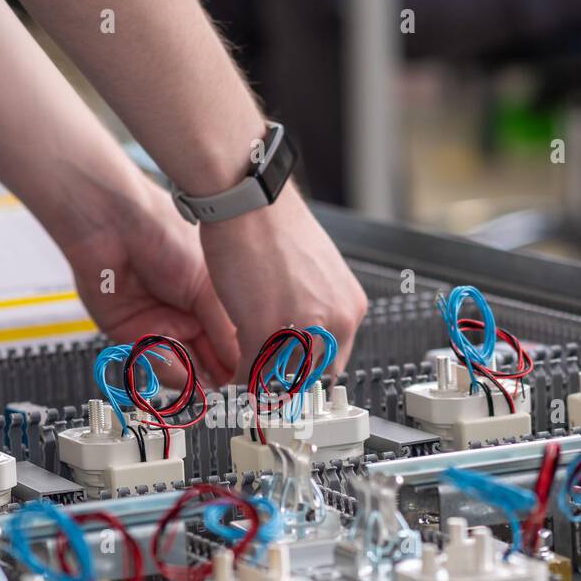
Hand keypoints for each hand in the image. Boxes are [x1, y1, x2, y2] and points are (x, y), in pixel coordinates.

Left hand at [57, 172, 239, 386]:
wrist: (116, 224)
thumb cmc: (165, 235)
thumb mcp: (208, 289)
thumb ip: (224, 331)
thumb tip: (240, 363)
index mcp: (209, 300)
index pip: (229, 343)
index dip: (239, 363)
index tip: (250, 382)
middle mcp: (183, 314)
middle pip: (204, 360)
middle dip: (215, 378)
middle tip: (228, 396)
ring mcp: (156, 325)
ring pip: (178, 365)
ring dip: (192, 378)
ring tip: (205, 387)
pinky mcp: (128, 333)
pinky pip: (150, 360)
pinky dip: (165, 366)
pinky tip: (179, 367)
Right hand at [199, 190, 367, 379]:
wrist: (250, 199)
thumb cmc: (273, 225)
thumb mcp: (314, 273)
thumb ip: (315, 308)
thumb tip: (302, 334)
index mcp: (350, 306)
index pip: (335, 360)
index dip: (307, 370)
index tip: (289, 375)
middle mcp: (336, 320)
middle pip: (312, 376)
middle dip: (286, 381)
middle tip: (264, 380)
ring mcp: (304, 328)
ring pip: (283, 378)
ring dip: (262, 381)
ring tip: (246, 376)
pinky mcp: (267, 330)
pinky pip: (253, 369)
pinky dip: (240, 374)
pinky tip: (231, 369)